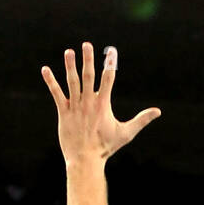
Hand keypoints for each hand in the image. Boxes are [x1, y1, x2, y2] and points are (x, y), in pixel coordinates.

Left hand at [42, 44, 159, 165]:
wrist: (86, 160)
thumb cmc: (107, 147)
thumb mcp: (126, 133)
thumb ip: (142, 120)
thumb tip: (158, 112)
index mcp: (103, 105)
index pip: (109, 80)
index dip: (110, 64)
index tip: (112, 51)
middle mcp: (89, 103)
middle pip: (89, 76)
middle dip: (88, 60)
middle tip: (87, 44)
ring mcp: (75, 107)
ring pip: (72, 82)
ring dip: (70, 66)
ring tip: (69, 52)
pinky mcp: (63, 112)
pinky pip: (56, 93)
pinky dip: (51, 81)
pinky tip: (45, 69)